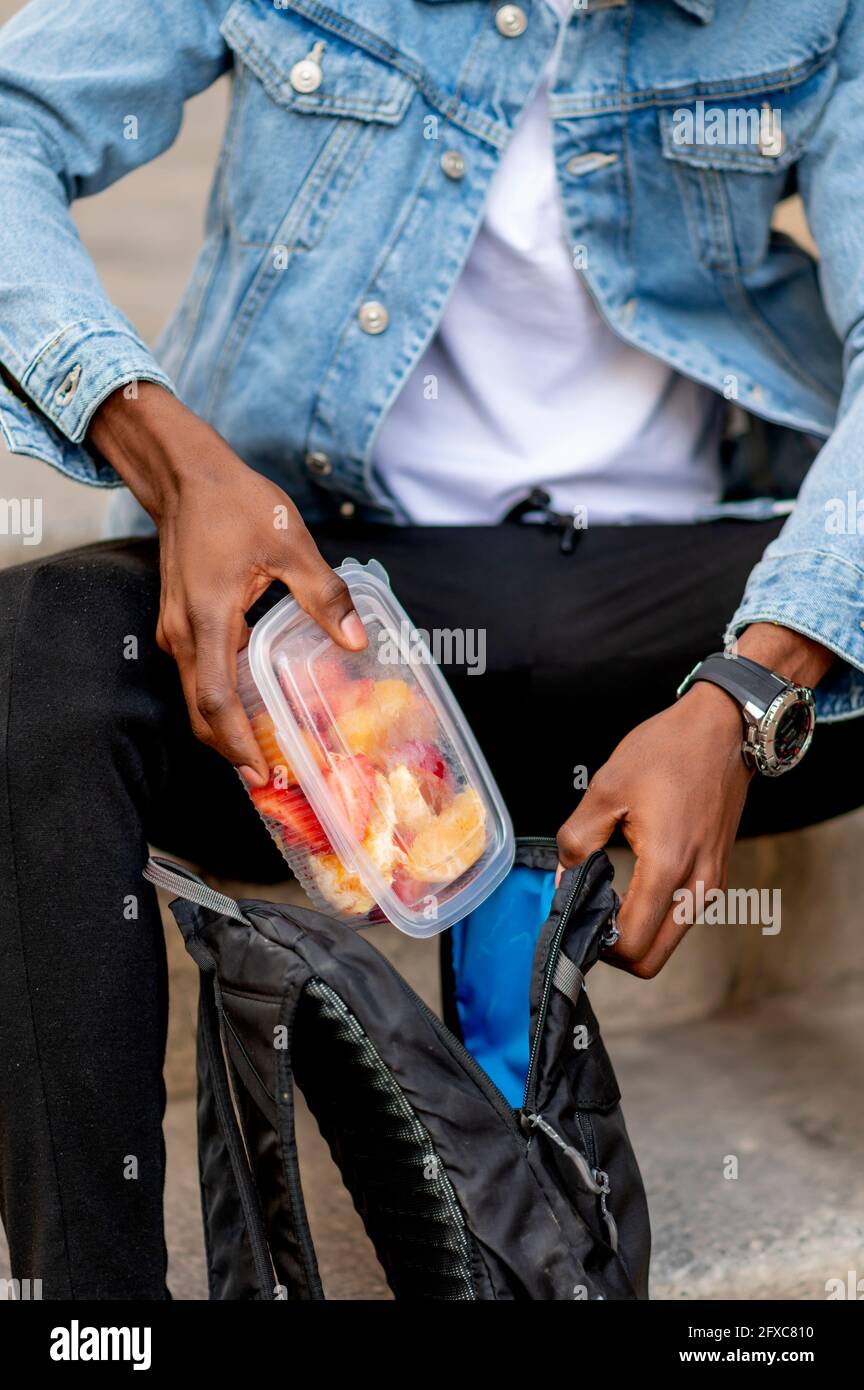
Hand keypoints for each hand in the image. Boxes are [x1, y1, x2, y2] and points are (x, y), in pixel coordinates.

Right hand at [89, 383, 365, 784]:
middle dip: (231, 748)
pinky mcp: (183, 621)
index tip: (259, 772)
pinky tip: (255, 705)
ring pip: (196, 695)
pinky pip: (199, 673)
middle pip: (199, 711)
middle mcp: (184, 633)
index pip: (214, 701)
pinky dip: (221, 699)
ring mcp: (178, 628)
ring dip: (226, 726)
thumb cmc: (235, 503)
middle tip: (271, 775)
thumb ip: (323, 594)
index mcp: (208, 619)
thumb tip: (355, 640)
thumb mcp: (290, 544)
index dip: (236, 743)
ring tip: (268, 748)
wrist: (186, 475)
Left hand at [556, 624, 832, 977]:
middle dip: (615, 948)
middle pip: (652, 960)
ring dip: (636, 932)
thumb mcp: (606, 789)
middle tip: (588, 913)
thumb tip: (566, 882)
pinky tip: (632, 883)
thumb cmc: (668, 750)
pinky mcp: (715, 874)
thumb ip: (578, 841)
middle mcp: (696, 885)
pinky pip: (681, 916)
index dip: (595, 940)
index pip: (631, 943)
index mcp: (667, 866)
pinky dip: (654, 915)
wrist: (722, 728)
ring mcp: (711, 882)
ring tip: (607, 894)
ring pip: (668, 942)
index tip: (575, 914)